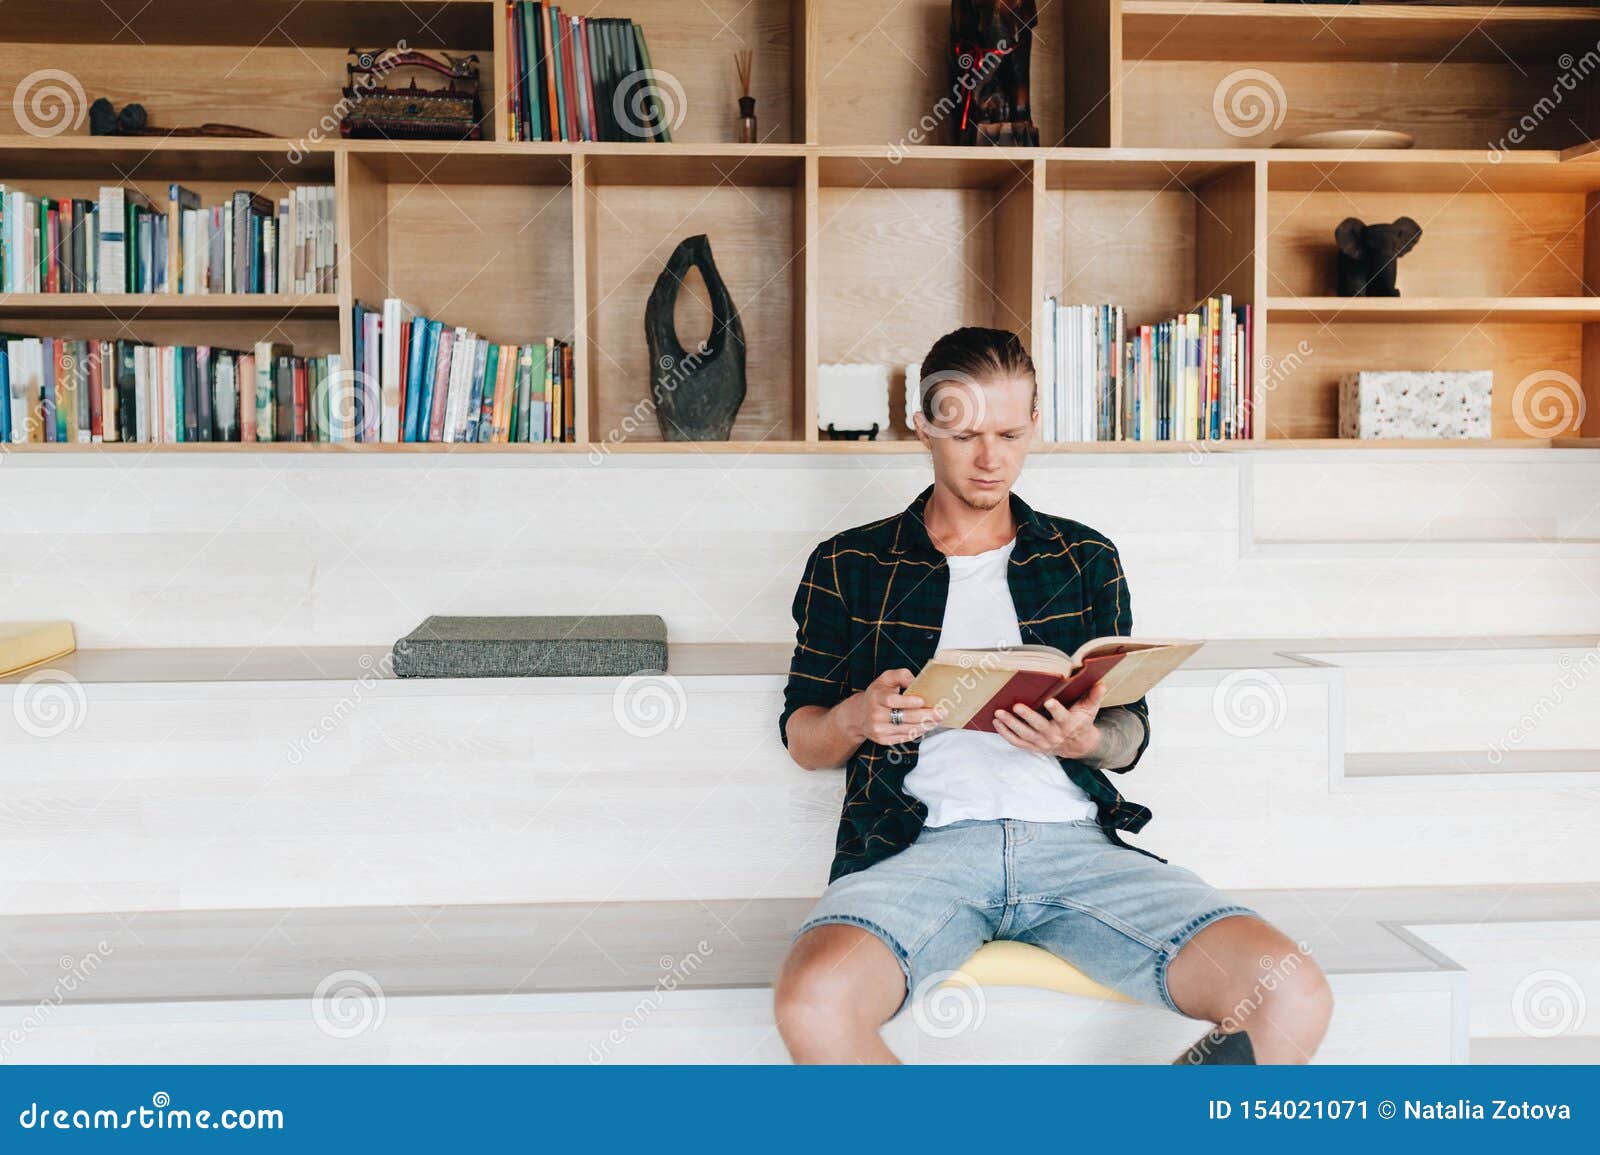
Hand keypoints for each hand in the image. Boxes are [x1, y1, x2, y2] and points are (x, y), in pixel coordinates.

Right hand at [835, 668, 945, 745]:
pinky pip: (905, 738)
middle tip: (941, 712)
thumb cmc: (878, 693)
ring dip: (925, 725)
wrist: (860, 715)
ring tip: (938, 720)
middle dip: (925, 716)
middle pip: (904, 717)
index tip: (922, 701)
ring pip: (907, 729)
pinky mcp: (883, 740)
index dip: (907, 702)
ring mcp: (879, 730)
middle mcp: (876, 715)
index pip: (891, 701)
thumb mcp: (886, 678)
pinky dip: (918, 732)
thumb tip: (915, 680)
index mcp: (876, 697)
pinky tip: (927, 726)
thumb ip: (901, 675)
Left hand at [992, 679, 1106, 758]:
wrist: (1078, 745)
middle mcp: (1054, 735)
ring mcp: (1042, 742)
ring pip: (1024, 735)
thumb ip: (1094, 696)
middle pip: (1039, 726)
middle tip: (1016, 706)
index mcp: (1068, 724)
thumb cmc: (1082, 721)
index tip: (1049, 701)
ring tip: (998, 713)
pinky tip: (996, 723)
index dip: (1056, 710)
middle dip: (1027, 716)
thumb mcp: (1090, 709)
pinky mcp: (1033, 746)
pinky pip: (1017, 742)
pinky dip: (1006, 734)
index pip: (1062, 717)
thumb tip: (1101, 683)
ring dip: (1010, 724)